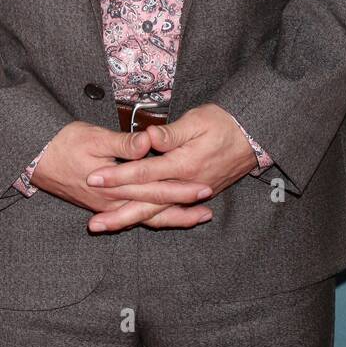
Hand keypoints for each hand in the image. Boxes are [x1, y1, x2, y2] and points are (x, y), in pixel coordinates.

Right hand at [30, 121, 215, 231]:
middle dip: (182, 211)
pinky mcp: (102, 204)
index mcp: (114, 186)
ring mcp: (107, 206)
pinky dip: (151, 216)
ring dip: (170, 218)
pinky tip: (162, 215)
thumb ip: (123, 144)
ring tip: (194, 219)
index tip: (203, 188)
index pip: (155, 189)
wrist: (35, 158)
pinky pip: (132, 216)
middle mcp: (112, 202)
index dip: (180, 189)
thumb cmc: (63, 143)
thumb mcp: (93, 138)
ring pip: (144, 217)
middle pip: (153, 210)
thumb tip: (149, 143)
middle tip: (208, 212)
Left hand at [82, 103, 257, 231]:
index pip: (143, 172)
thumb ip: (171, 134)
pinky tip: (135, 223)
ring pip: (156, 213)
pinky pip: (169, 213)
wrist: (252, 136)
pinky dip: (152, 220)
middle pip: (146, 204)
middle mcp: (185, 185)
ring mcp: (190, 194)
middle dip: (118, 213)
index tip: (94, 177)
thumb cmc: (223, 123)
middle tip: (93, 223)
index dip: (117, 175)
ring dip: (130, 220)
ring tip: (106, 226)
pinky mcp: (195, 196)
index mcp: (183, 164)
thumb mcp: (197, 120)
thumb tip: (148, 138)